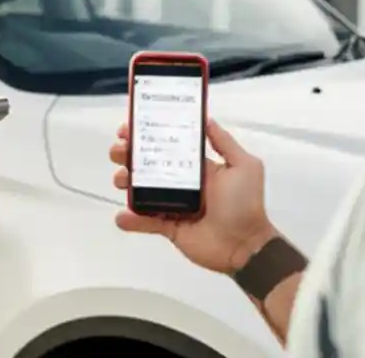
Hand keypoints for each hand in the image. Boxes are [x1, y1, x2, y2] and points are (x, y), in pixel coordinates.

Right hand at [110, 118, 278, 274]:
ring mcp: (173, 205)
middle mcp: (183, 183)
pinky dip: (131, 220)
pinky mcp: (169, 226)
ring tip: (120, 180)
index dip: (148, 135)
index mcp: (197, 167)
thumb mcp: (244, 166)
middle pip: (149, 164)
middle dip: (129, 155)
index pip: (168, 145)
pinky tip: (122, 216)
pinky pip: (146, 221)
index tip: (130, 129)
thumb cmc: (245, 204)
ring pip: (142, 190)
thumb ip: (225, 142)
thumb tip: (207, 119)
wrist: (245, 246)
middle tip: (119, 151)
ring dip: (125, 182)